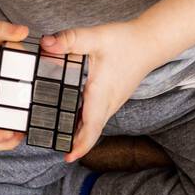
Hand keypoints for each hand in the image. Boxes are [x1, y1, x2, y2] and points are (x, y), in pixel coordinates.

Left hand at [40, 21, 158, 162]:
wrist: (149, 44)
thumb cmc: (124, 42)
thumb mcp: (94, 37)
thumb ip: (69, 40)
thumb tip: (46, 44)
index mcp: (101, 93)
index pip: (91, 127)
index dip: (80, 145)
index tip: (68, 157)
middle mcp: (108, 104)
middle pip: (90, 132)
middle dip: (74, 144)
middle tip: (53, 147)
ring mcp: (111, 103)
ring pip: (94, 126)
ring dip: (79, 135)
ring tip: (58, 137)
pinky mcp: (112, 99)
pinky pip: (97, 117)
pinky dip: (84, 124)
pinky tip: (71, 119)